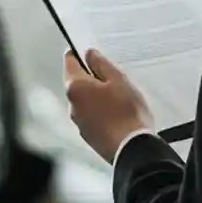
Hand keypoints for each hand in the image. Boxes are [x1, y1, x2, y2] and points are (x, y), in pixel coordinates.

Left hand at [64, 49, 155, 163]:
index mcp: (76, 87)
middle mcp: (72, 104)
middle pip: (77, 82)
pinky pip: (91, 115)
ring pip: (85, 99)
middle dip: (93, 77)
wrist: (131, 148)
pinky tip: (118, 114)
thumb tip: (89, 54)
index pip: (70, 61)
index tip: (92, 53)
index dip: (80, 53)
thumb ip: (101, 64)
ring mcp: (79, 121)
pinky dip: (101, 111)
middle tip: (115, 78)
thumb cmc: (127, 112)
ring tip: (120, 98)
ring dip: (97, 95)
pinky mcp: (88, 134)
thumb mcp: (118, 79)